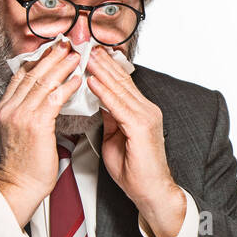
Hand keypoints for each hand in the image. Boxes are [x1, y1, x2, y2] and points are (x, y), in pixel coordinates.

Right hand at [0, 41, 82, 225]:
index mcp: (4, 109)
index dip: (38, 60)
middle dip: (51, 57)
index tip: (52, 49)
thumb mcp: (19, 133)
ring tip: (76, 56)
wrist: (19, 186)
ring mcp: (20, 115)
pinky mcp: (34, 124)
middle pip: (31, 73)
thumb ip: (27, 113)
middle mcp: (9, 108)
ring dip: (62, 67)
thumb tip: (44, 99)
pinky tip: (77, 79)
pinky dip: (66, 86)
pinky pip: (52, 98)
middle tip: (67, 44)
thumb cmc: (25, 165)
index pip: (20, 76)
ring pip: (42, 82)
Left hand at [85, 48, 186, 236]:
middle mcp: (147, 110)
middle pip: (122, 80)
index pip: (122, 84)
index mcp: (142, 112)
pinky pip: (118, 105)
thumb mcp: (116, 137)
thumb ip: (110, 117)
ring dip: (101, 71)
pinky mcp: (141, 126)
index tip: (90, 54)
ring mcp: (146, 117)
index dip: (106, 68)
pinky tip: (92, 80)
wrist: (151, 191)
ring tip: (86, 56)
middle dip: (103, 62)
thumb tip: (99, 101)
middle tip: (86, 45)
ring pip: (120, 88)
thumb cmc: (134, 171)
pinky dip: (103, 92)